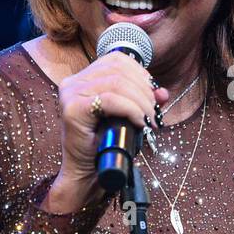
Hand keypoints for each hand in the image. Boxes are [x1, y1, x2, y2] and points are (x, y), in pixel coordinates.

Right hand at [46, 50, 169, 211]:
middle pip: (118, 70)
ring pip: (116, 83)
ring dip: (140, 101)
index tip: (152, 93)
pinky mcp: (73, 109)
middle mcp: (73, 82)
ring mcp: (70, 94)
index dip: (140, 73)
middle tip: (153, 111)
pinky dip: (131, 109)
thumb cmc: (105, 146)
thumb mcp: (128, 117)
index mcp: (83, 79)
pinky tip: (139, 122)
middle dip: (143, 90)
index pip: (116, 60)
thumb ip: (143, 101)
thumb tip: (162, 92)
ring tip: (149, 119)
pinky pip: (110, 100)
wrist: (86, 173)